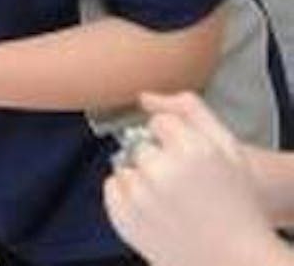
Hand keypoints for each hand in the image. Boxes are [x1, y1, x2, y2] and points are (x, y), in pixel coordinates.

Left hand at [103, 92, 283, 265]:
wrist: (232, 258)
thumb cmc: (235, 202)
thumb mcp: (228, 148)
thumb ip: (190, 111)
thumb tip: (144, 97)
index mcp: (191, 150)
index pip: (158, 122)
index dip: (174, 138)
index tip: (189, 158)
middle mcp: (162, 171)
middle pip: (140, 144)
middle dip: (157, 157)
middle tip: (182, 182)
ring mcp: (139, 197)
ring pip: (124, 165)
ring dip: (141, 176)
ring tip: (171, 198)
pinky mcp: (124, 217)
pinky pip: (111, 187)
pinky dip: (127, 194)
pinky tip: (154, 208)